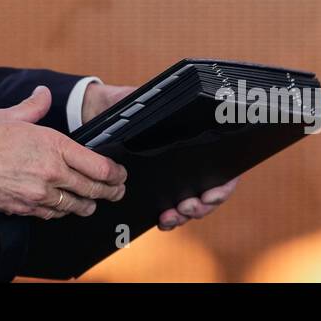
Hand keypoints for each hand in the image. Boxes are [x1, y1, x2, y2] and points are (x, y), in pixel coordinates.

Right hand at [0, 86, 126, 219]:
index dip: (115, 174)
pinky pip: (53, 215)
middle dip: (110, 192)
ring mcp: (39, 194)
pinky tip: (63, 208)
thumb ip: (33, 106)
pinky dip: (62, 212)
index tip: (120, 174)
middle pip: (92, 189)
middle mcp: (51, 171)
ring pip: (75, 206)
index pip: (98, 166)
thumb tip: (43, 94)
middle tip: (116, 191)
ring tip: (93, 203)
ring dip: (87, 205)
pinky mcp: (25, 208)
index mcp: (52, 145)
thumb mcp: (8, 115)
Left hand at [80, 82, 240, 229]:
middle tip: (186, 208)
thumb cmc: (123, 101)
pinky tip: (163, 220)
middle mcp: (189, 159)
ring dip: (185, 216)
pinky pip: (172, 209)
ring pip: (192, 204)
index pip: (224, 168)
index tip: (209, 195)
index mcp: (195, 138)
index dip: (223, 185)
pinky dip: (171, 218)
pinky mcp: (157, 186)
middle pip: (210, 192)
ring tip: (170, 217)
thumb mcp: (141, 100)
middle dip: (201, 206)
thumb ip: (156, 104)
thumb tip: (170, 112)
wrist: (97, 109)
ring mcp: (175, 176)